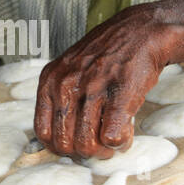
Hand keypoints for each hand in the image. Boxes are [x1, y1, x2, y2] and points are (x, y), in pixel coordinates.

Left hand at [34, 4, 169, 157]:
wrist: (140, 32)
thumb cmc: (104, 57)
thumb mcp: (68, 71)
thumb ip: (58, 100)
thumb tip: (55, 141)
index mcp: (50, 81)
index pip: (43, 132)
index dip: (59, 146)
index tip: (75, 144)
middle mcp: (67, 85)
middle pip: (64, 143)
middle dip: (82, 152)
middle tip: (98, 147)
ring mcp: (93, 88)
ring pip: (87, 144)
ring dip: (103, 151)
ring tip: (114, 141)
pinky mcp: (119, 94)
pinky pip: (111, 136)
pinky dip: (120, 143)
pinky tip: (126, 133)